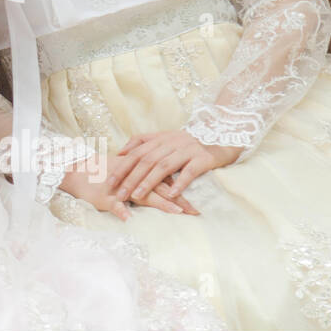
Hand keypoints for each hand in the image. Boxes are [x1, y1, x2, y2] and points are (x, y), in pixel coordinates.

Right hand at [59, 160, 198, 220]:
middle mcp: (133, 180)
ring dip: (160, 203)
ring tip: (176, 212)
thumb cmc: (99, 173)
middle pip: (160, 189)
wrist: (75, 170)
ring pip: (142, 195)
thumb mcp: (123, 173)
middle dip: (180, 201)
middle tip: (197, 212)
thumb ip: (142, 177)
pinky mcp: (104, 197)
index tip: (197, 204)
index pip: (164, 182)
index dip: (182, 191)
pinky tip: (127, 218)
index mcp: (138, 174)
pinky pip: (112, 204)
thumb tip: (161, 183)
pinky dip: (120, 210)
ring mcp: (119, 189)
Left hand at [109, 130, 240, 201]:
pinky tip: (170, 194)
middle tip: (119, 193)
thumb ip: (142, 142)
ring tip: (137, 196)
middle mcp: (170, 143)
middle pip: (146, 161)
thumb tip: (120, 152)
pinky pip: (189, 171)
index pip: (136, 153)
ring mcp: (187, 150)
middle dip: (130, 178)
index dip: (122, 167)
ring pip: (163, 166)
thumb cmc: (188, 141)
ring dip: (149, 182)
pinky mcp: (203, 158)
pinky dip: (179, 182)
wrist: (221, 135)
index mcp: (159, 138)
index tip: (109, 181)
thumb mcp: (164, 137)